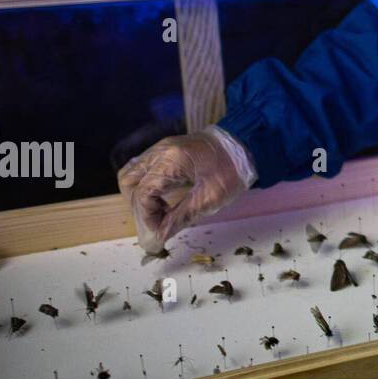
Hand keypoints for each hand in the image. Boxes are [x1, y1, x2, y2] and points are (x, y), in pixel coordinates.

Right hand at [118, 126, 256, 252]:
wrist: (249, 142)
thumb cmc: (234, 167)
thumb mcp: (211, 197)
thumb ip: (182, 216)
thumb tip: (160, 236)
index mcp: (171, 160)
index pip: (142, 193)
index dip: (147, 217)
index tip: (159, 233)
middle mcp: (161, 150)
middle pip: (129, 180)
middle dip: (138, 206)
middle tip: (156, 223)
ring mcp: (163, 148)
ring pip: (133, 174)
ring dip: (140, 196)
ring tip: (160, 214)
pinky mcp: (169, 150)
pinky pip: (146, 169)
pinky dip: (148, 186)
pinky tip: (164, 201)